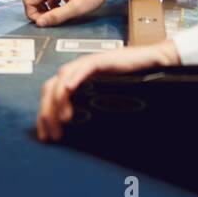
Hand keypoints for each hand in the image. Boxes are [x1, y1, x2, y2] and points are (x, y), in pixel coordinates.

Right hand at [23, 0, 127, 26]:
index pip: (27, 0)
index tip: (43, 22)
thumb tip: (40, 23)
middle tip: (49, 19)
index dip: (32, 14)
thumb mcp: (76, 8)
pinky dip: (49, 1)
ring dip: (43, 6)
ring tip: (56, 14)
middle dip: (36, 11)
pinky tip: (61, 6)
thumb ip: (56, 16)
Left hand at [36, 41, 179, 141]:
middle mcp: (78, 71)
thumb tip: (79, 136)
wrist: (152, 64)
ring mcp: (88, 64)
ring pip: (63, 78)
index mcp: (76, 81)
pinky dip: (74, 77)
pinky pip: (84, 67)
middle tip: (52, 134)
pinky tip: (69, 89)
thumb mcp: (107, 101)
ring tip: (63, 119)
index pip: (50, 96)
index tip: (45, 136)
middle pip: (50, 88)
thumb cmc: (132, 82)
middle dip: (47, 112)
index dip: (44, 115)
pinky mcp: (101, 60)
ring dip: (59, 99)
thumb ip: (92, 111)